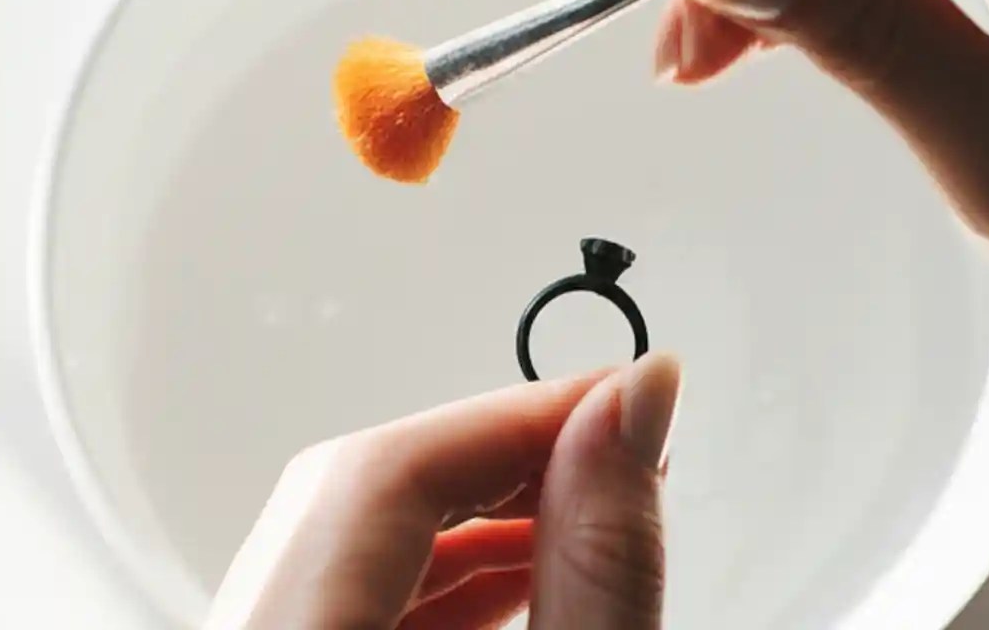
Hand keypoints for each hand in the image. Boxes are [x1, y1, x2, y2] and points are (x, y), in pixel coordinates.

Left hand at [205, 353, 681, 628]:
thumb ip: (597, 563)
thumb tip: (637, 408)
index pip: (379, 476)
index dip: (518, 414)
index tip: (627, 392)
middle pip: (353, 494)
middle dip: (504, 455)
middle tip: (618, 440)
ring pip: (352, 543)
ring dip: (482, 516)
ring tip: (592, 509)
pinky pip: (351, 594)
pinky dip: (448, 574)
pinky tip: (530, 575)